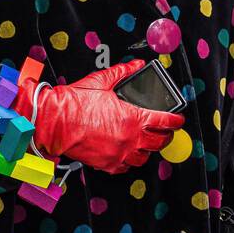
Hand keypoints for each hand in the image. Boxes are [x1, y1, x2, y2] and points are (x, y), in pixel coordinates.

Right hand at [28, 60, 183, 173]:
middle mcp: (130, 138)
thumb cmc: (76, 103)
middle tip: (165, 131)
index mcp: (133, 117)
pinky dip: (129, 161)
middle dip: (166, 136)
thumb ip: (123, 72)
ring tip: (147, 142)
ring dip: (148, 149)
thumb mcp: (102, 81)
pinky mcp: (107, 164)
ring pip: (144, 157)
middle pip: (159, 142)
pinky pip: (125, 167)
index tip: (178, 119)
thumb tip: (136, 65)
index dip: (176, 120)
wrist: (55, 121)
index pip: (165, 121)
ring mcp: (119, 154)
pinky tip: (126, 154)